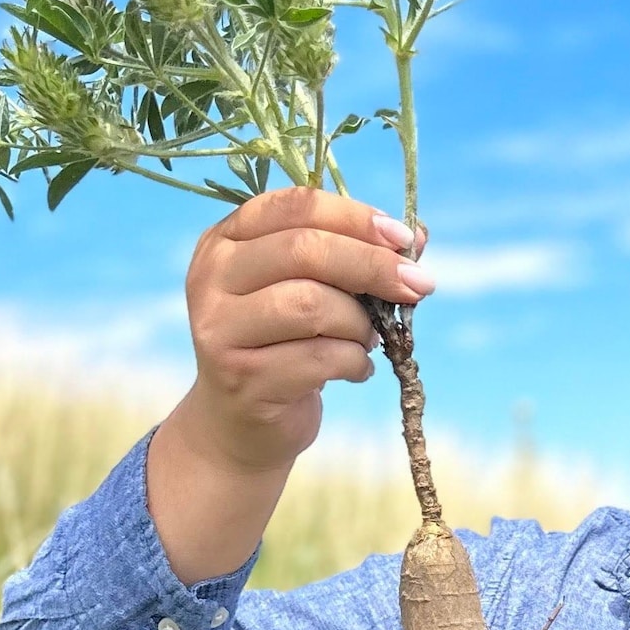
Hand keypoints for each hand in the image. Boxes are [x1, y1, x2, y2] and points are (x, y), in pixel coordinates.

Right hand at [183, 185, 431, 473]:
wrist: (241, 422)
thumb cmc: (283, 342)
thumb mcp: (311, 288)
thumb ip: (354, 255)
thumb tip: (418, 235)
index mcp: (226, 239)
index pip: (294, 206)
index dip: (355, 216)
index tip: (402, 238)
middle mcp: (212, 277)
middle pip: (303, 251)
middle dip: (372, 265)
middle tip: (418, 285)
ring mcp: (219, 330)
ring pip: (310, 305)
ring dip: (360, 322)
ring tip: (369, 338)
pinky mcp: (240, 378)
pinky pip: (318, 358)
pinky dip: (354, 361)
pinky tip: (357, 369)